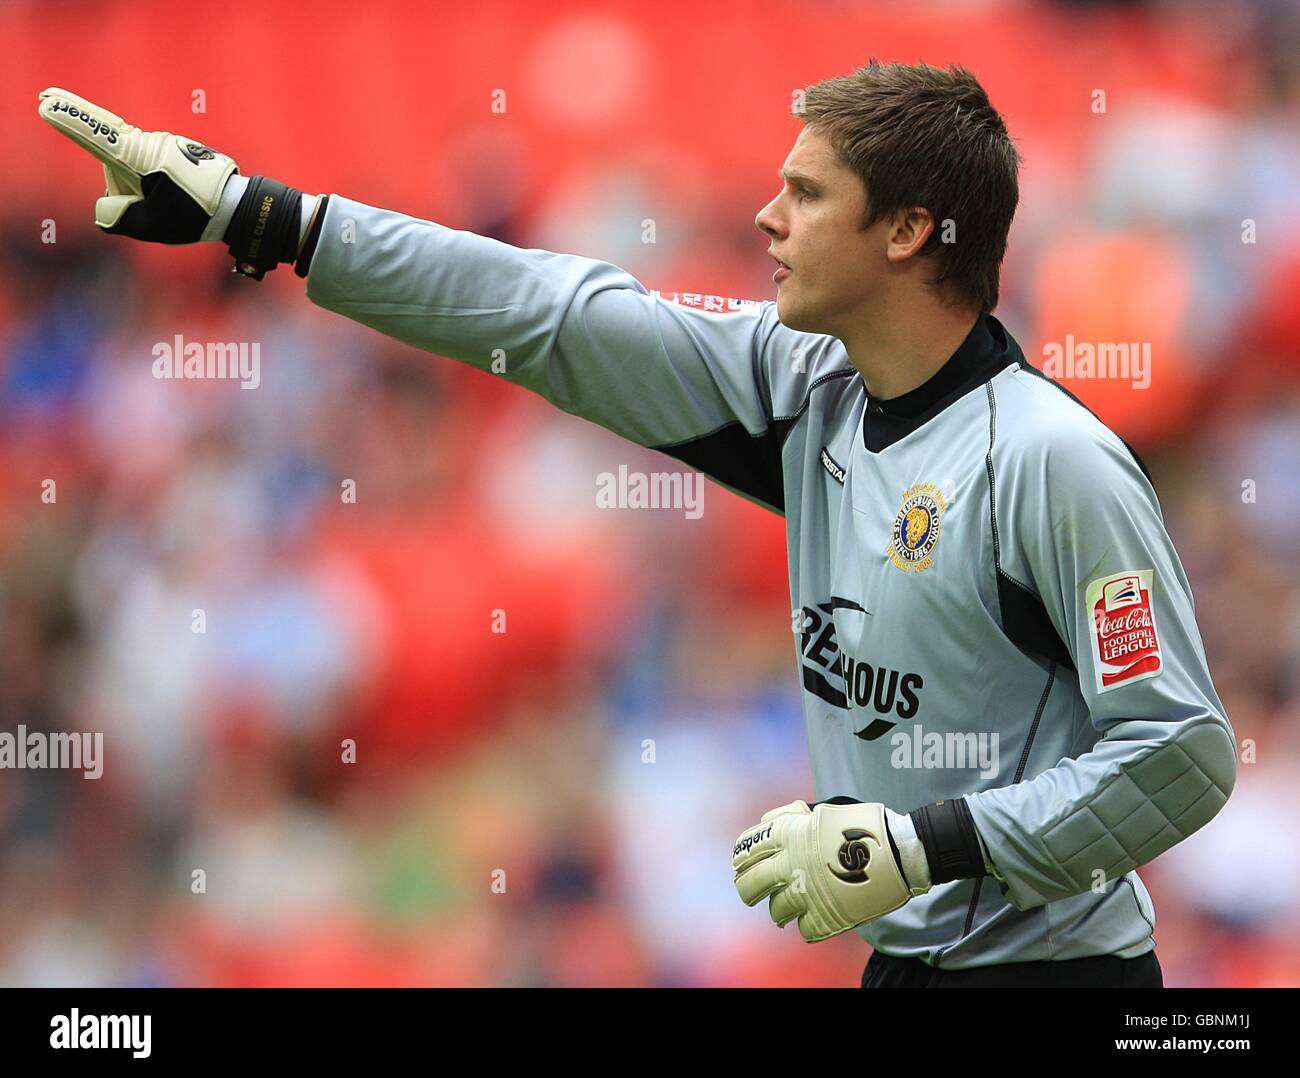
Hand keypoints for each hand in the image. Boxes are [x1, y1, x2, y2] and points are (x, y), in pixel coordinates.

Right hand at [38, 87, 237, 243]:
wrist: (238, 208)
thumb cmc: (197, 217)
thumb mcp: (152, 226)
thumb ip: (118, 217)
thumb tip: (105, 207)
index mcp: (141, 158)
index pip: (97, 136)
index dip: (69, 120)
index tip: (46, 103)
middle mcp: (151, 144)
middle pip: (113, 160)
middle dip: (122, 186)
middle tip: (151, 206)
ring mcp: (165, 144)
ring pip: (134, 167)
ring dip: (143, 189)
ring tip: (173, 207)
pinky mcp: (176, 149)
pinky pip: (152, 167)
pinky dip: (156, 186)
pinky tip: (179, 200)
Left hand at [732, 799, 929, 941]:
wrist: (901, 851)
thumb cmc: (864, 825)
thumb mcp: (825, 809)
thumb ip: (792, 815)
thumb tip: (766, 822)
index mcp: (788, 834)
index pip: (745, 850)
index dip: (740, 859)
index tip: (741, 865)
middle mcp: (791, 864)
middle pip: (749, 885)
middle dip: (748, 889)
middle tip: (754, 893)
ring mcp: (807, 893)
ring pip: (775, 910)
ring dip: (782, 907)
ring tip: (793, 903)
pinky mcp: (826, 917)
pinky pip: (804, 929)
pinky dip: (808, 924)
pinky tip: (816, 914)